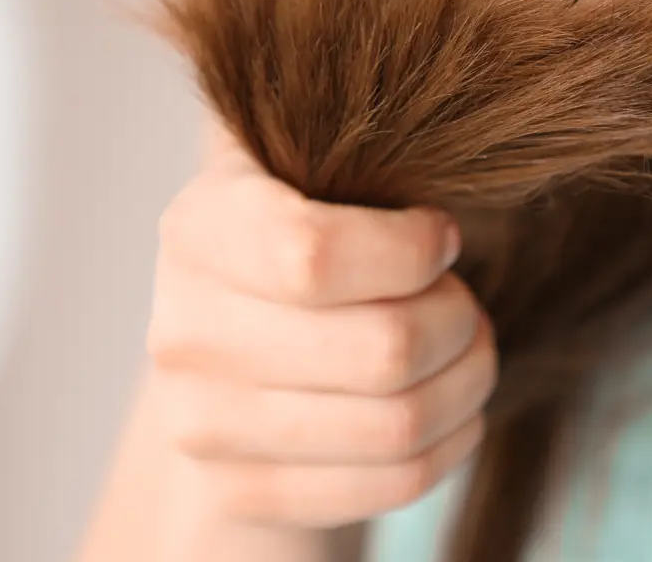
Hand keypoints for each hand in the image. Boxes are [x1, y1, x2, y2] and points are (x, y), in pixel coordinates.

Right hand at [145, 145, 494, 528]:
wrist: (232, 353)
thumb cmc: (302, 238)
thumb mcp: (307, 176)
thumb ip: (357, 160)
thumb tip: (444, 172)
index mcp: (197, 228)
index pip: (314, 253)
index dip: (408, 250)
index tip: (439, 238)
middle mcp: (183, 332)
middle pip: (383, 349)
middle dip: (456, 317)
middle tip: (458, 297)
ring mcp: (204, 424)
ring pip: (400, 423)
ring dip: (468, 379)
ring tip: (466, 345)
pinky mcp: (243, 491)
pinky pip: (395, 481)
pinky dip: (453, 439)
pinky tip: (453, 404)